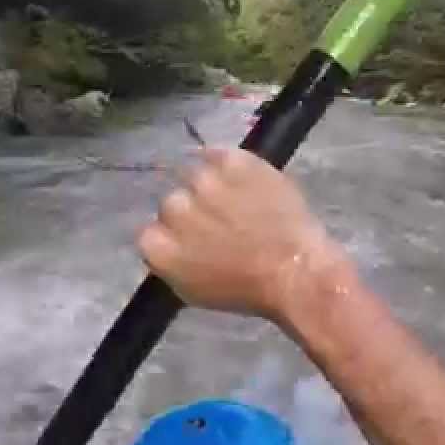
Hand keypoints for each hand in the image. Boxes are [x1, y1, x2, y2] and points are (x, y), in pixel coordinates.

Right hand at [137, 148, 350, 320]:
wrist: (296, 270)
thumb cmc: (247, 291)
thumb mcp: (194, 291)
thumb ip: (172, 261)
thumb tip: (171, 242)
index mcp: (159, 247)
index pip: (149, 231)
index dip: (173, 235)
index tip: (194, 241)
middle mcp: (174, 209)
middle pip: (173, 201)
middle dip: (193, 210)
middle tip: (221, 222)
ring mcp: (204, 181)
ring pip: (196, 174)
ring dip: (211, 186)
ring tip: (237, 200)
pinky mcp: (234, 161)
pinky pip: (218, 153)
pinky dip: (226, 162)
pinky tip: (239, 175)